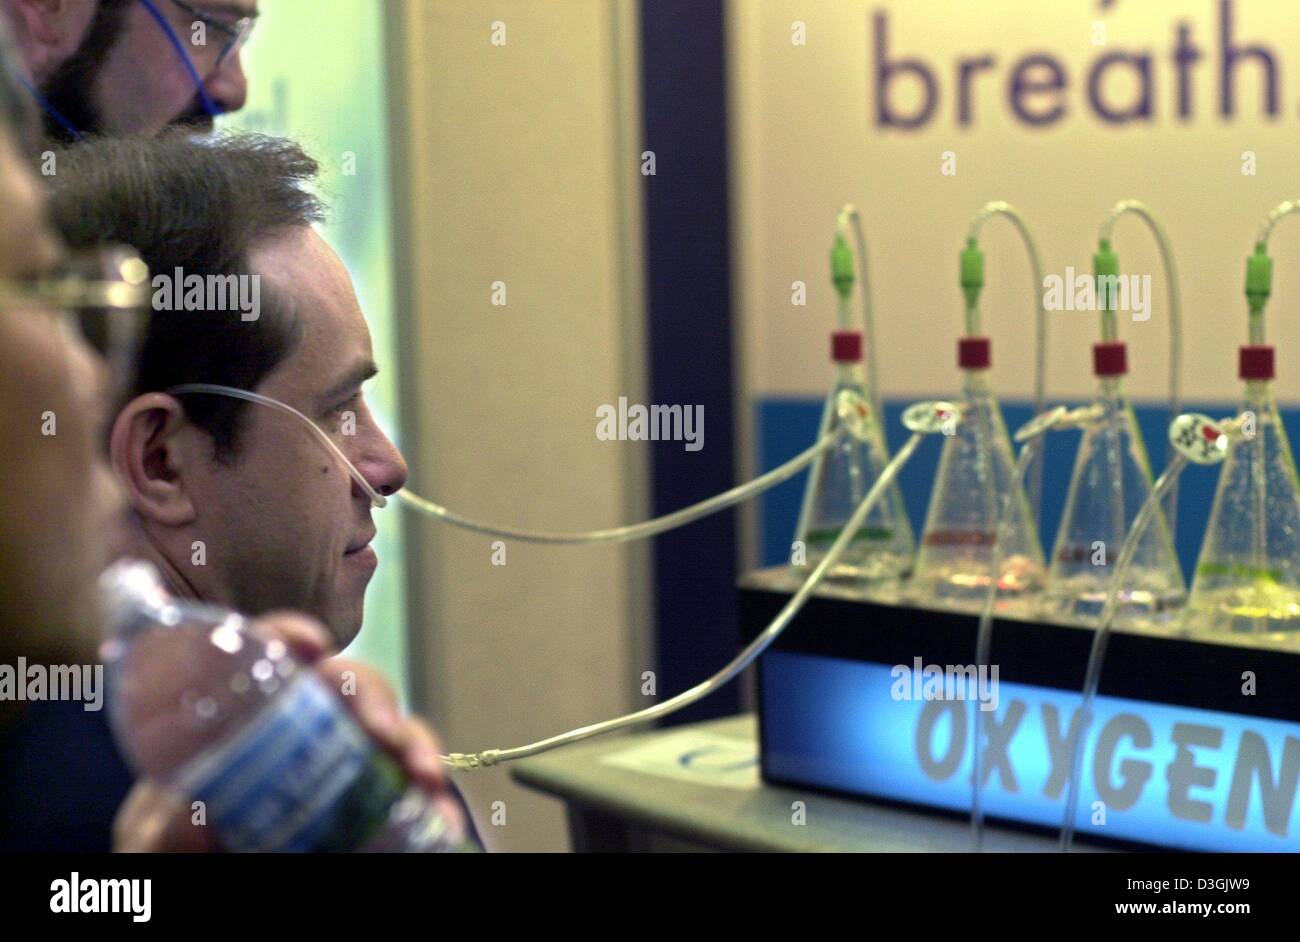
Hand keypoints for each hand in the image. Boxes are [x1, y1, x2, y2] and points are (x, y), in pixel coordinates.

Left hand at [113, 612, 468, 851]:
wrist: (200, 883)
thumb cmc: (173, 844)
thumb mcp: (158, 834)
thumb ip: (168, 822)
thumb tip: (198, 816)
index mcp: (242, 718)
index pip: (266, 655)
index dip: (288, 637)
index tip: (308, 645)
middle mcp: (300, 729)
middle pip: (345, 687)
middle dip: (374, 697)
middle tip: (382, 730)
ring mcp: (339, 763)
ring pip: (391, 733)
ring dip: (416, 744)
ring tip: (425, 774)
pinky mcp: (369, 800)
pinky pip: (408, 789)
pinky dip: (431, 797)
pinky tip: (442, 814)